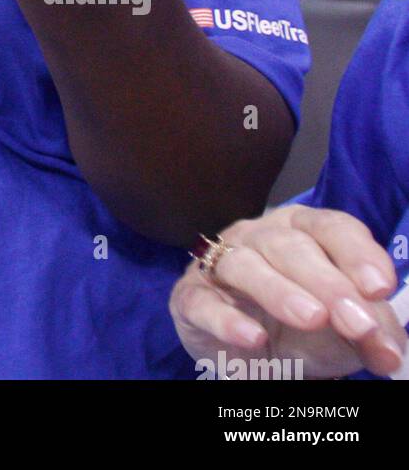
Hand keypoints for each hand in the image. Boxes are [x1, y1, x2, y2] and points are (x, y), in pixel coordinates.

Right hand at [170, 205, 405, 379]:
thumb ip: (369, 331)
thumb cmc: (300, 328)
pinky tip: (254, 337)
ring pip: (244, 264)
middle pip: (291, 245)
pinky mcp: (191, 296)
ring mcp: (220, 263)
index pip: (331, 227)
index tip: (380, 287)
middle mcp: (259, 236)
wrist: (247, 352)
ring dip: (278, 290)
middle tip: (356, 323)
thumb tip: (389, 351)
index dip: (357, 252)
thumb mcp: (344, 331)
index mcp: (302, 231)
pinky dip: (227, 319)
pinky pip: (204, 301)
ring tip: (311, 320)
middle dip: (327, 283)